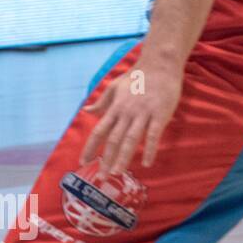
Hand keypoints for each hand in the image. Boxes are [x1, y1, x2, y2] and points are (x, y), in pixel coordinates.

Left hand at [79, 55, 183, 176]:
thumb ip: (101, 102)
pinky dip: (150, 149)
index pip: (98, 131)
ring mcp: (142, 114)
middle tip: (101, 177)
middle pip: (113, 140)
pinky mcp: (159, 115)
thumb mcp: (114, 87)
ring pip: (130, 139)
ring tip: (117, 173)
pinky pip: (153, 135)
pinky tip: (148, 163)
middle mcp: (125, 113)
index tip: (83, 162)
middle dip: (106, 159)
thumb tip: (86, 111)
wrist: (159, 64)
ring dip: (123, 158)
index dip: (90, 147)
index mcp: (114, 108)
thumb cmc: (137, 77)